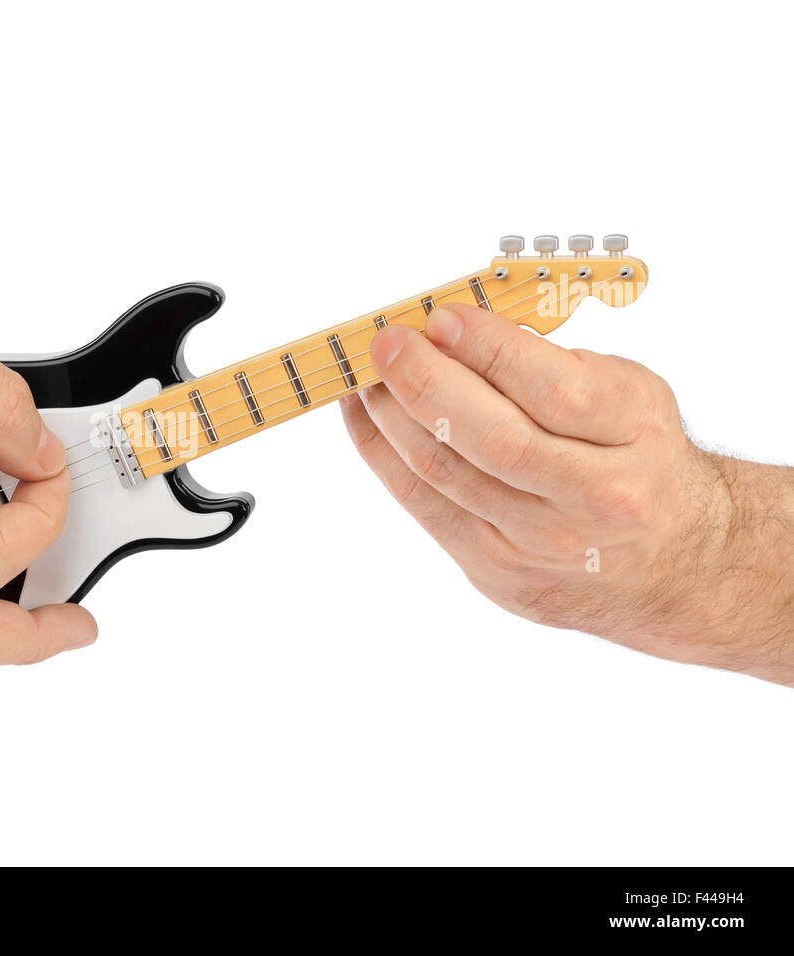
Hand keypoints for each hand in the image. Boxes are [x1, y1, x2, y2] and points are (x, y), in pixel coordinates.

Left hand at [340, 302, 751, 673]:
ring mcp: (538, 542)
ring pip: (443, 472)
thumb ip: (554, 364)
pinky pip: (420, 502)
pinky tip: (365, 414)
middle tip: (388, 343)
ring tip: (366, 373)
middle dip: (427, 382)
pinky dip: (381, 452)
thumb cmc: (636, 462)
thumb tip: (456, 328)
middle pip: (493, 437)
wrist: (667, 564)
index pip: (555, 391)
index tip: (443, 316)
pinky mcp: (492, 567)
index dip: (489, 349)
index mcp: (633, 439)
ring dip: (391, 414)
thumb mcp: (629, 397)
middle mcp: (593, 499)